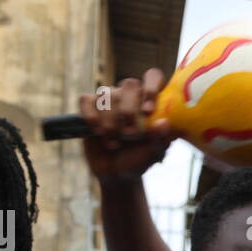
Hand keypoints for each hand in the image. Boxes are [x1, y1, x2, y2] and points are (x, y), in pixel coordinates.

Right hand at [79, 70, 175, 184]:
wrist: (116, 173)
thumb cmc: (138, 159)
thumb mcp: (153, 153)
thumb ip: (160, 139)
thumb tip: (164, 123)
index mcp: (149, 101)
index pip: (153, 77)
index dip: (151, 88)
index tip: (148, 111)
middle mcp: (129, 96)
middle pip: (129, 83)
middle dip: (129, 110)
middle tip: (130, 134)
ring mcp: (109, 100)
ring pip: (107, 94)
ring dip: (110, 121)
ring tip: (114, 143)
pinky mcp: (90, 107)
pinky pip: (86, 100)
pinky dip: (91, 117)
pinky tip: (97, 131)